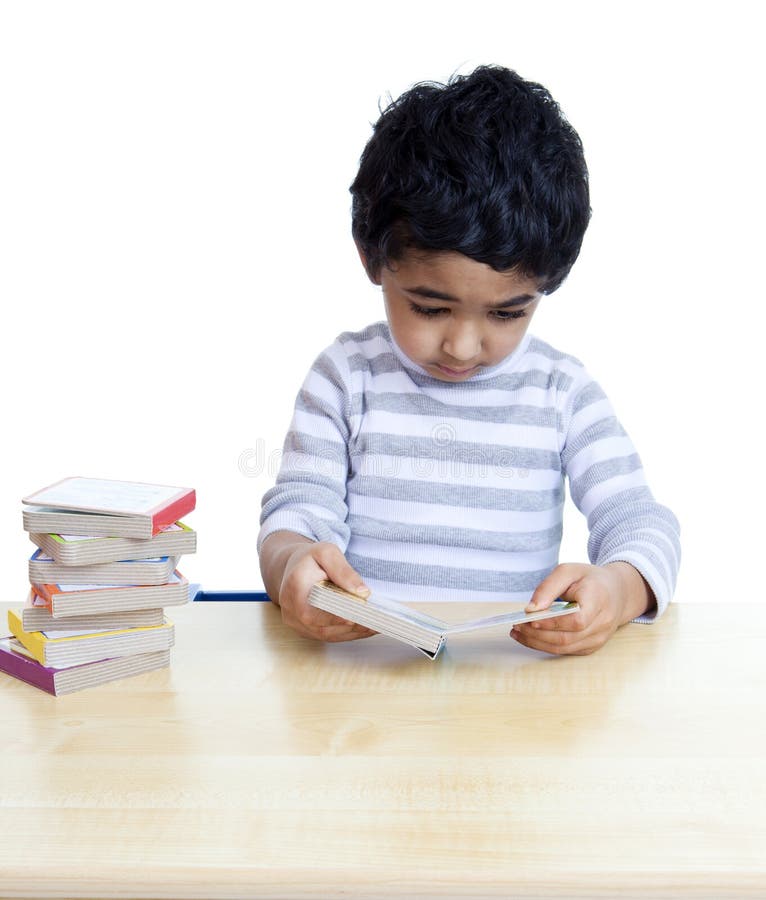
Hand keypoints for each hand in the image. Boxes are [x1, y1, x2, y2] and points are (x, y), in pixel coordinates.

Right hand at [277, 541, 376, 642]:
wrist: (293, 568)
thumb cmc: (309, 559)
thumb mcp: (326, 553)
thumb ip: (343, 570)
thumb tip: (362, 592)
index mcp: (294, 590)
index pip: (313, 612)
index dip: (336, 617)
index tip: (358, 615)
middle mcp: (292, 612)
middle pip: (323, 627)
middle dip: (352, 626)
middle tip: (377, 621)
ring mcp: (298, 624)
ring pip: (328, 635)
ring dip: (354, 632)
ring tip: (377, 625)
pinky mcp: (307, 630)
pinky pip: (329, 635)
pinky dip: (349, 633)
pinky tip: (366, 627)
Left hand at [510, 562, 653, 655]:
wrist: (618, 592)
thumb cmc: (590, 579)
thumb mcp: (569, 571)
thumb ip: (549, 587)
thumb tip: (531, 609)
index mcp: (599, 600)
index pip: (576, 620)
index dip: (551, 623)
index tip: (528, 618)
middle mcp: (603, 623)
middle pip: (567, 637)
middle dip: (537, 635)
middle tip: (516, 626)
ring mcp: (599, 638)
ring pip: (565, 647)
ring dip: (537, 643)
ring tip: (518, 633)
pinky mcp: (593, 646)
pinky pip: (567, 650)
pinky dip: (546, 646)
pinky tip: (530, 638)